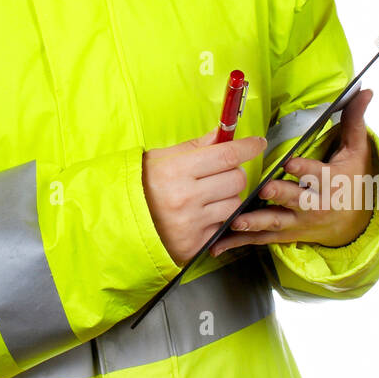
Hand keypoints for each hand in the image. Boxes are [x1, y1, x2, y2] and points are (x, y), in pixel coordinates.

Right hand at [141, 131, 268, 264]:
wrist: (121, 222)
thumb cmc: (142, 185)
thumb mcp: (162, 157)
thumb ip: (196, 146)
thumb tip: (223, 133)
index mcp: (176, 170)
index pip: (226, 155)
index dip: (247, 147)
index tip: (258, 144)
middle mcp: (186, 197)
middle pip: (236, 179)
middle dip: (234, 173)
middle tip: (220, 173)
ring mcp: (192, 223)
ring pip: (234, 204)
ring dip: (228, 198)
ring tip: (208, 197)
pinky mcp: (195, 244)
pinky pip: (224, 227)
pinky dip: (219, 220)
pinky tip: (202, 215)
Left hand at [210, 88, 377, 255]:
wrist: (354, 223)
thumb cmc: (352, 180)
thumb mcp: (357, 150)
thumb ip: (354, 120)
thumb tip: (365, 90)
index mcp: (331, 182)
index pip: (317, 175)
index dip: (305, 170)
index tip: (291, 163)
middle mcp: (314, 205)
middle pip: (295, 200)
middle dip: (280, 194)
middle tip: (265, 188)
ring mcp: (298, 222)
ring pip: (275, 222)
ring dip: (255, 221)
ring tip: (236, 221)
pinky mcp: (285, 234)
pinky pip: (261, 238)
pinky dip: (239, 242)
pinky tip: (218, 242)